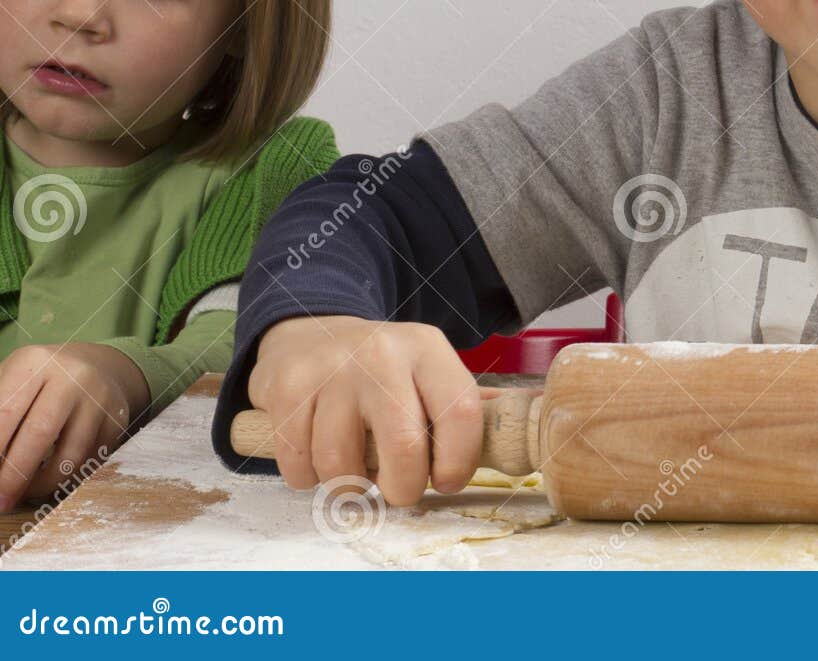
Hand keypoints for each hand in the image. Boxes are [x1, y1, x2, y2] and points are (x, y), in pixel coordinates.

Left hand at [0, 341, 149, 509]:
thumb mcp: (12, 382)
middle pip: (39, 434)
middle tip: (0, 502)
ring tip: (25, 493)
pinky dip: (68, 477)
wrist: (94, 365)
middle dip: (15, 476)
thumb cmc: (38, 382)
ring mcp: (99, 396)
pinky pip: (91, 460)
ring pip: (71, 454)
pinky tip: (51, 480)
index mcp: (34, 362)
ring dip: (42, 484)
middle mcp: (72, 375)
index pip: (5, 413)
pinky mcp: (118, 417)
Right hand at [248, 316, 482, 505]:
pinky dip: (307, 477)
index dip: (458, 463)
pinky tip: (317, 455)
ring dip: (349, 486)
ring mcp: (331, 369)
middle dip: (404, 488)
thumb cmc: (381, 370)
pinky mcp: (287, 388)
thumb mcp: (428, 371)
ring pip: (342, 464)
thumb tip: (524, 430)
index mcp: (427, 349)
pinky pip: (299, 464)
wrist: (309, 333)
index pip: (461, 414)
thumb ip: (467, 406)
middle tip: (399, 490)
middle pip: (404, 447)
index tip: (446, 481)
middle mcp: (382, 353)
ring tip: (355, 469)